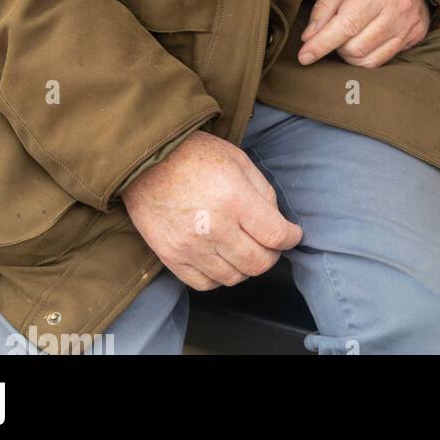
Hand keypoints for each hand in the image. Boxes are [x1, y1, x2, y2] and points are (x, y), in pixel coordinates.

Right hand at [120, 130, 301, 290]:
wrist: (147, 163)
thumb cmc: (195, 155)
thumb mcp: (238, 160)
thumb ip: (263, 192)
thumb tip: (277, 222)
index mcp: (234, 199)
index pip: (275, 235)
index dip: (291, 238)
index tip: (293, 235)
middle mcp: (214, 228)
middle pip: (258, 263)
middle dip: (272, 255)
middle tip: (270, 244)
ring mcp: (191, 247)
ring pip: (234, 277)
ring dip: (246, 267)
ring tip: (245, 250)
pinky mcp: (171, 257)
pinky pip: (205, 284)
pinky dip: (220, 277)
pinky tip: (222, 259)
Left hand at [298, 0, 430, 67]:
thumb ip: (324, 7)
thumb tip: (309, 38)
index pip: (346, 26)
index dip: (322, 44)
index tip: (305, 56)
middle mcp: (396, 8)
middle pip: (356, 48)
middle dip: (337, 46)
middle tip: (334, 33)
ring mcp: (409, 24)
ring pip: (369, 59)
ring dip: (350, 55)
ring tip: (349, 38)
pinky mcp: (416, 35)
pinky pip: (384, 60)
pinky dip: (367, 57)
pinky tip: (365, 42)